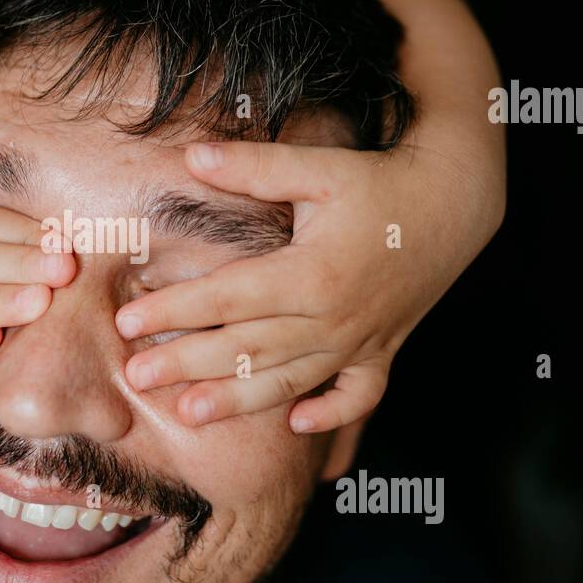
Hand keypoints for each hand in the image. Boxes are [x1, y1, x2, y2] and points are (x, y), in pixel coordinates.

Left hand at [116, 138, 495, 432]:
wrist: (456, 202)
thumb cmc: (380, 181)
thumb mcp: (318, 167)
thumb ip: (255, 167)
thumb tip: (192, 156)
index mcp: (311, 273)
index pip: (227, 298)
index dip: (173, 310)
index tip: (126, 321)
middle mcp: (332, 318)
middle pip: (247, 348)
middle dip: (186, 363)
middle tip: (134, 377)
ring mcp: (359, 342)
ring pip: (288, 381)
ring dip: (238, 400)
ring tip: (189, 414)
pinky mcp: (382, 352)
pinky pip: (357, 397)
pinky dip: (330, 416)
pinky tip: (296, 427)